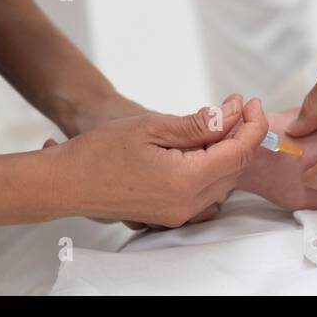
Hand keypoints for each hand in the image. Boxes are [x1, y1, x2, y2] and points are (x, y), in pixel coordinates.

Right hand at [53, 97, 268, 227]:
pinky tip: (199, 146)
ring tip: (215, 123)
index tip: (248, 101)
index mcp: (186, 181)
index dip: (252, 124)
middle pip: (236, 168)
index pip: (239, 152)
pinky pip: (206, 192)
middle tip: (233, 106)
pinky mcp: (169, 215)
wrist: (65, 182)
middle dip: (242, 134)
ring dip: (228, 150)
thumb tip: (235, 113)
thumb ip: (200, 124)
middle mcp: (187, 204)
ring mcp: (178, 214)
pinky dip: (212, 167)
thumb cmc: (102, 150)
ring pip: (224, 181)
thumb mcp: (154, 126)